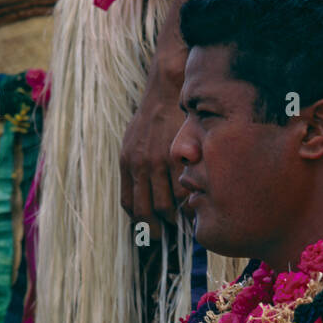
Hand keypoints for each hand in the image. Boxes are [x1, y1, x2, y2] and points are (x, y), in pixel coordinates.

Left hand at [119, 64, 184, 238]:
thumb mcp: (132, 140)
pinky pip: (182, 193)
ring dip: (174, 219)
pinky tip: (195, 203)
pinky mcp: (177, 159)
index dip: (139, 222)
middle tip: (168, 234)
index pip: (129, 205)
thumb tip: (142, 194)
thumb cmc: (153, 115)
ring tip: (184, 220)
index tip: (150, 229)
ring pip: (165, 207)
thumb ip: (134, 167)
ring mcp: (157, 163)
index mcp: (126, 163)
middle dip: (156, 228)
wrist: (167, 88)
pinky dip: (188, 203)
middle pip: (145, 212)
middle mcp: (138, 166)